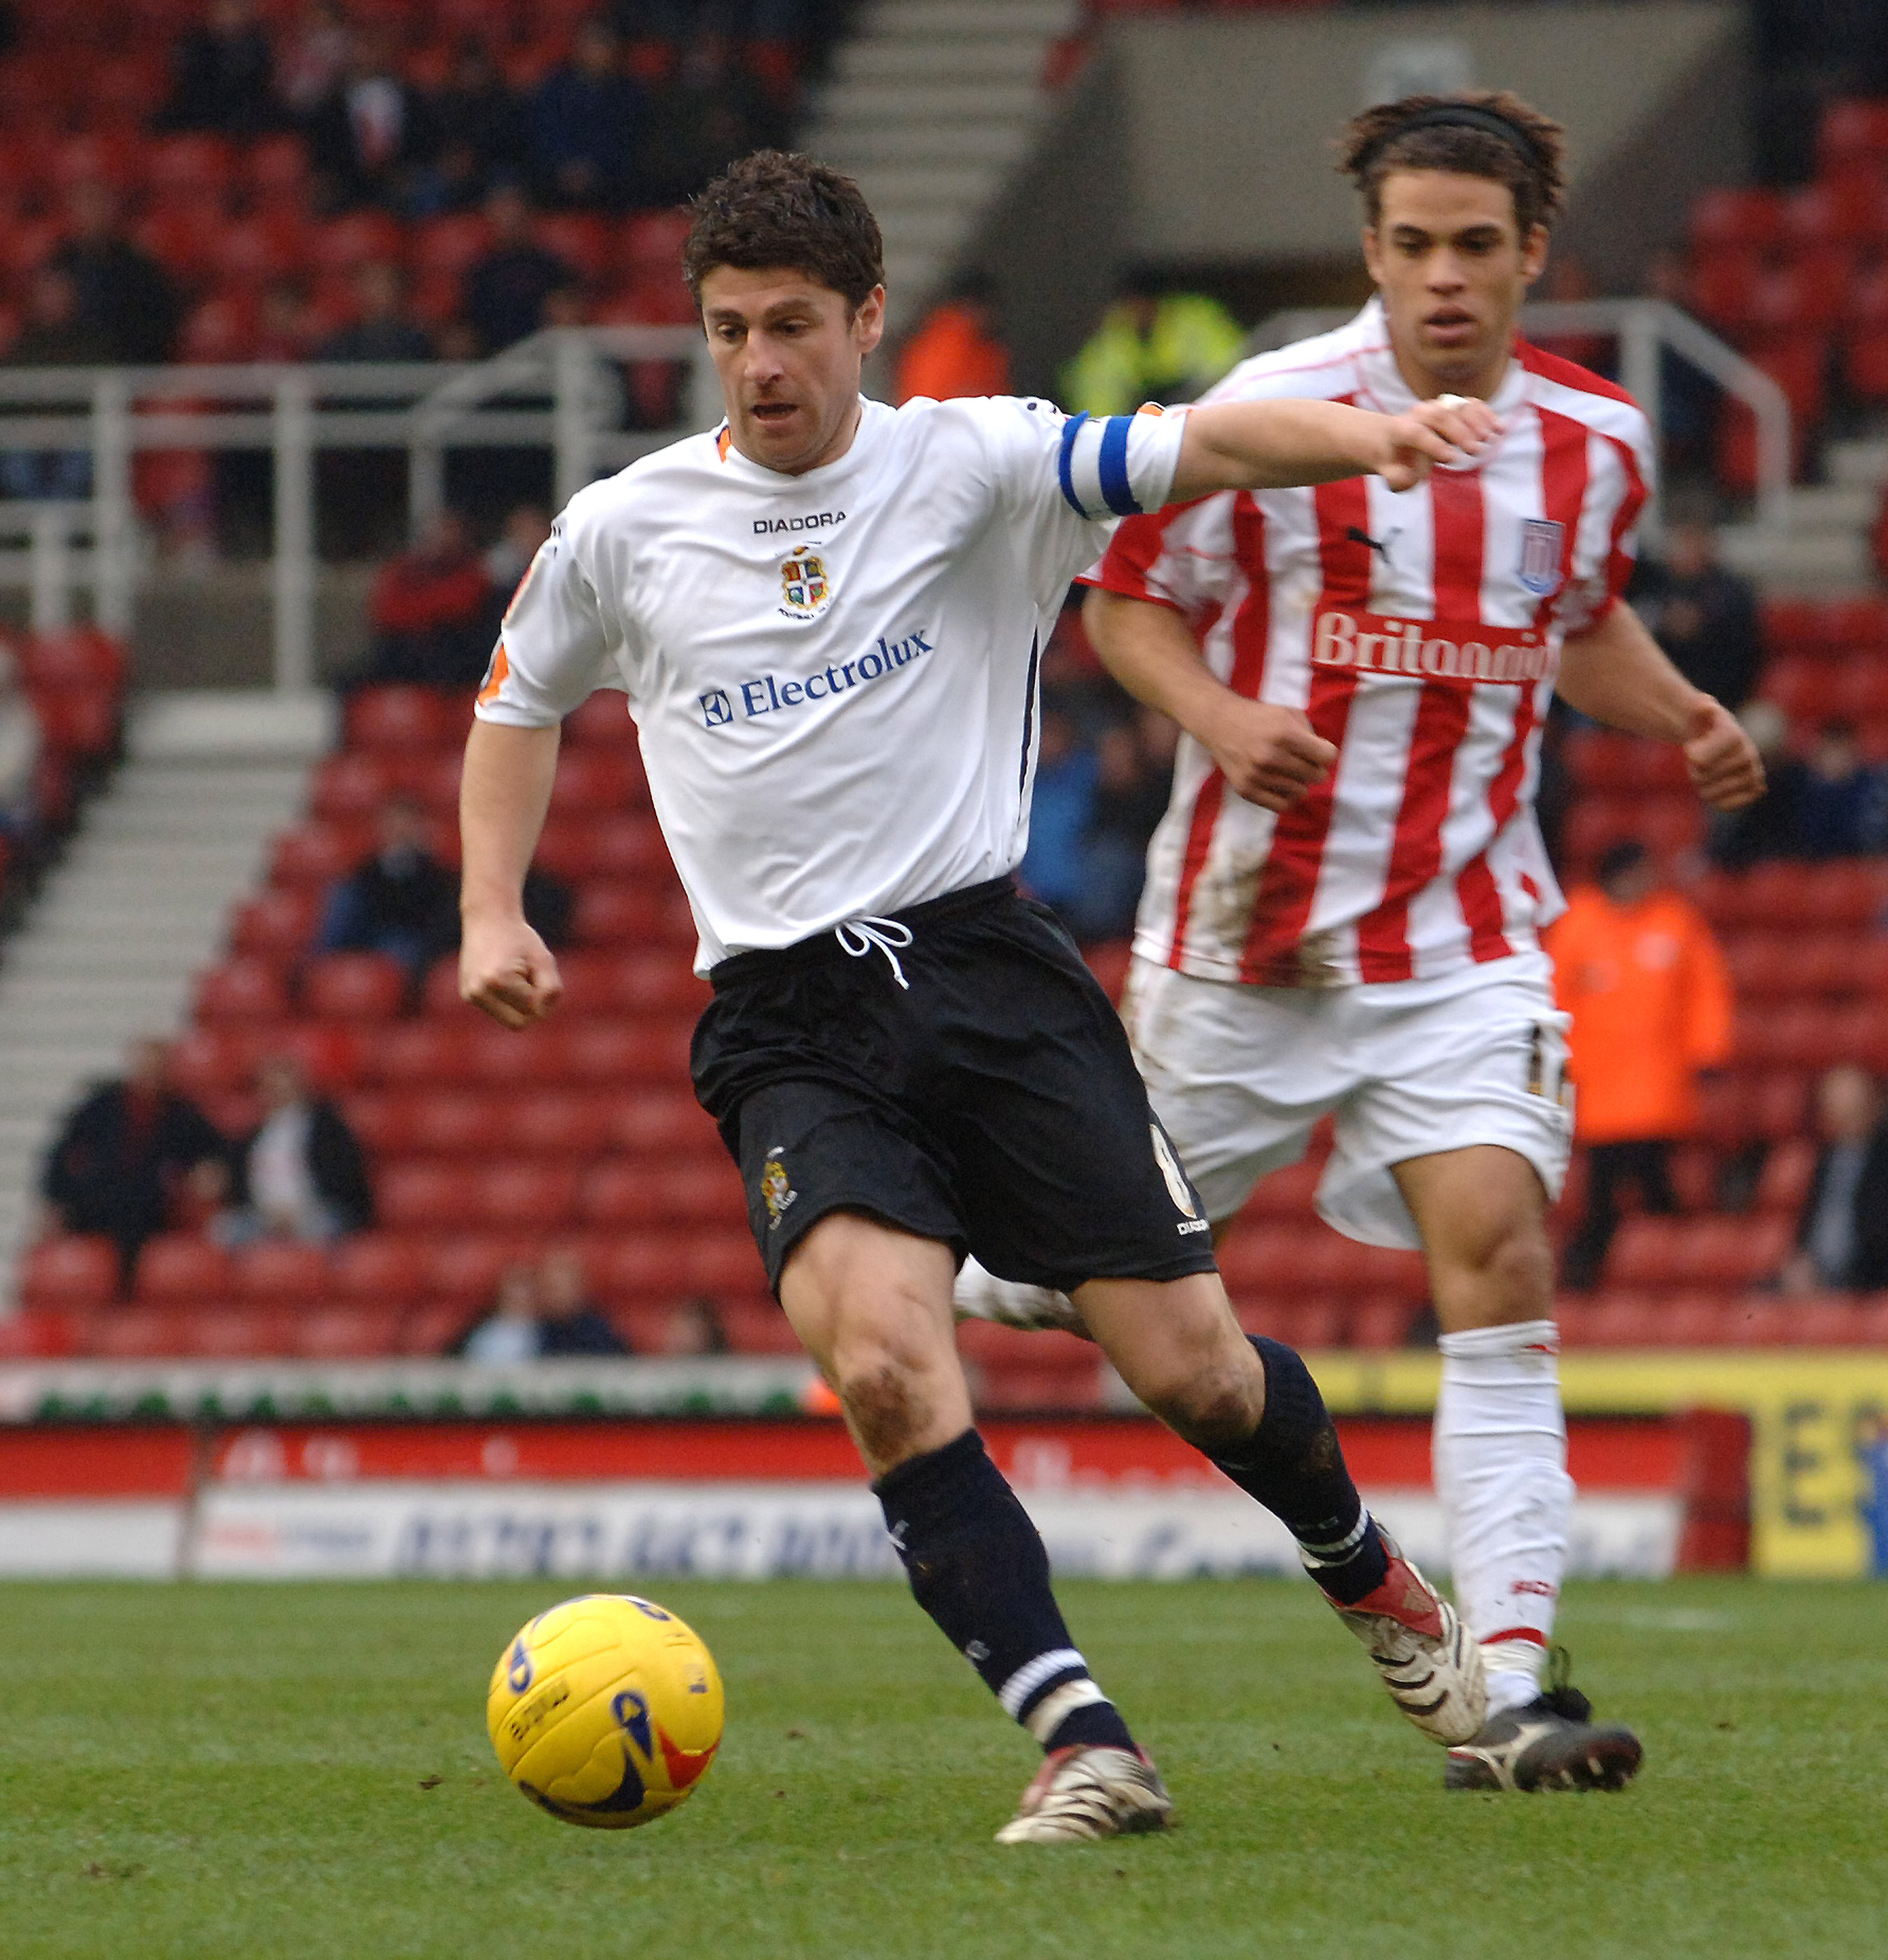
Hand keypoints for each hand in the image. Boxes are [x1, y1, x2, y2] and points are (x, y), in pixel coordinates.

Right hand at [460, 912, 563, 1028]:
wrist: (488, 920)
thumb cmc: (520, 940)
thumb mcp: (544, 960)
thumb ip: (551, 990)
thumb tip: (540, 1014)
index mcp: (497, 981)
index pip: (532, 1011)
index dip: (542, 997)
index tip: (536, 973)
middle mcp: (478, 992)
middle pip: (518, 1024)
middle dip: (531, 1007)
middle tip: (529, 979)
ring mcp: (469, 995)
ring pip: (508, 1020)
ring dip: (519, 1004)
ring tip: (515, 977)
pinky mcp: (467, 996)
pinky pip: (497, 1011)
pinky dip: (507, 1000)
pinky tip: (502, 977)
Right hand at [1202, 697, 1337, 811]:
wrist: (1220, 723)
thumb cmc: (1260, 718)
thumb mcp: (1289, 714)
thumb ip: (1311, 735)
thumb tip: (1325, 761)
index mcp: (1284, 734)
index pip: (1327, 757)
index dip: (1326, 753)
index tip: (1318, 750)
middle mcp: (1270, 757)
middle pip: (1316, 775)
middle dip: (1315, 768)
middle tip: (1303, 761)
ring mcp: (1256, 776)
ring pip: (1301, 792)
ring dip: (1299, 782)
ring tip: (1289, 771)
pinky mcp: (1246, 790)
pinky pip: (1281, 805)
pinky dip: (1286, 797)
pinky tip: (1282, 785)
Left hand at [1373, 395, 1500, 491]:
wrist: (1395, 439)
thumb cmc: (1396, 462)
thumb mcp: (1390, 475)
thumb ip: (1396, 478)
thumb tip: (1409, 477)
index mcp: (1400, 429)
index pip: (1416, 433)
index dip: (1434, 445)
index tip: (1453, 460)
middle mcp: (1419, 413)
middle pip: (1440, 416)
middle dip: (1460, 432)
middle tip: (1475, 451)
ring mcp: (1437, 407)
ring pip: (1458, 407)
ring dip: (1477, 422)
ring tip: (1491, 439)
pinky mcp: (1452, 407)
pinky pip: (1471, 405)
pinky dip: (1486, 414)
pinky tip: (1500, 429)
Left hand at [1681, 696, 1764, 810]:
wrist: (1718, 739)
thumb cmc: (1703, 725)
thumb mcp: (1698, 711)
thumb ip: (1699, 707)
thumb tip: (1705, 705)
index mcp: (1734, 735)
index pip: (1701, 761)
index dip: (1693, 755)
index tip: (1692, 746)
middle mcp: (1749, 755)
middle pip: (1702, 777)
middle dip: (1695, 770)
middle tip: (1701, 759)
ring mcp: (1754, 775)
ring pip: (1709, 793)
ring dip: (1702, 784)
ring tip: (1710, 771)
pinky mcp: (1754, 791)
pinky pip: (1725, 806)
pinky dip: (1714, 798)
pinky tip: (1717, 785)